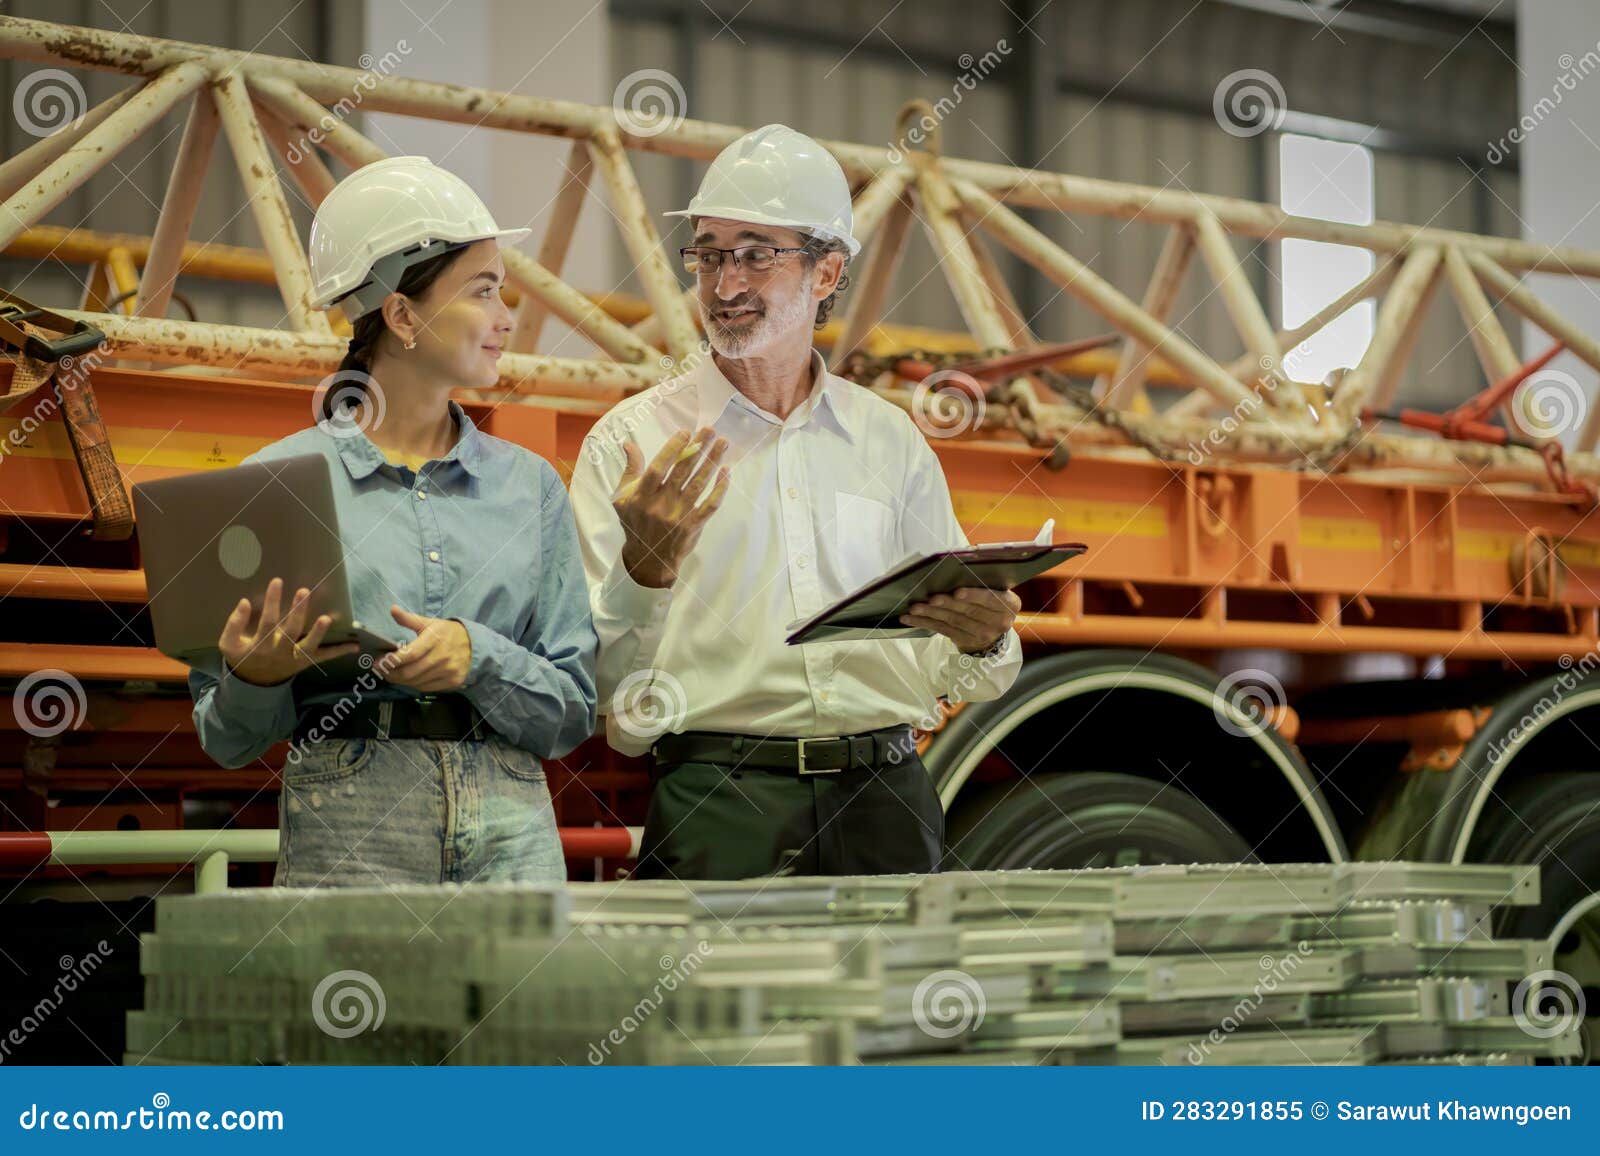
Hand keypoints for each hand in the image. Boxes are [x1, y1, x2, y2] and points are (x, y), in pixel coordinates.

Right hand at [218, 577, 360, 686]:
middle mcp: (279, 651)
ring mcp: (294, 658)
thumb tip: (244, 602)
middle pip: (290, 631)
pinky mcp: (306, 662)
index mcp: (260, 644)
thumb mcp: (228, 644)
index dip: (272, 602)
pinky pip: (324, 658)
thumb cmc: (242, 655)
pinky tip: (355, 645)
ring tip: (327, 618)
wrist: (254, 683)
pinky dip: (339, 652)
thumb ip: (234, 624)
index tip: (277, 581)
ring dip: (318, 633)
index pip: (267, 621)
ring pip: (308, 647)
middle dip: (297, 612)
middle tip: (304, 591)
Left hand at [378, 605, 472, 691]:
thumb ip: (409, 619)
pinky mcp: (452, 681)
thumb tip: (392, 609)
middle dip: (391, 673)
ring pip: (416, 682)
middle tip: (381, 670)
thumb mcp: (430, 623)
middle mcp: (442, 657)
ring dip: (400, 680)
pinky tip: (408, 678)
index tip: (378, 661)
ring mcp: (448, 671)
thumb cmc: (447, 633)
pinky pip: (426, 688)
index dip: (391, 661)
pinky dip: (414, 685)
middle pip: (410, 672)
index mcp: (434, 639)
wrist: (474, 645)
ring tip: (392, 674)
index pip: (409, 655)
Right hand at [614, 426, 730, 587]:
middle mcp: (660, 505)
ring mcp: (678, 517)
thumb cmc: (635, 523)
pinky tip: (727, 472)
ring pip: (699, 484)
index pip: (659, 468)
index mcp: (641, 496)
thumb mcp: (623, 498)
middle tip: (710, 429)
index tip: (686, 432)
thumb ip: (630, 470)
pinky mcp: (693, 526)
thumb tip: (628, 444)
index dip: (672, 449)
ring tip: (723, 443)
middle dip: (697, 448)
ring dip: (712, 462)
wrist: (648, 559)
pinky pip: (710, 505)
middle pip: (682, 471)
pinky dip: (720, 488)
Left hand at [900, 587, 1020, 653]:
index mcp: (1009, 604)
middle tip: (931, 597)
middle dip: (947, 604)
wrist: (993, 630)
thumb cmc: (990, 601)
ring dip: (931, 613)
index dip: (974, 595)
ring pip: (953, 621)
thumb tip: (959, 564)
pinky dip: (924, 623)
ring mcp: (982, 634)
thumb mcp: (996, 591)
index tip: (957, 591)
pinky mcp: (965, 641)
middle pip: (969, 611)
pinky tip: (910, 618)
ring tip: (915, 607)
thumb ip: (985, 580)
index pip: (991, 599)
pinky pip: (942, 630)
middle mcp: (999, 622)